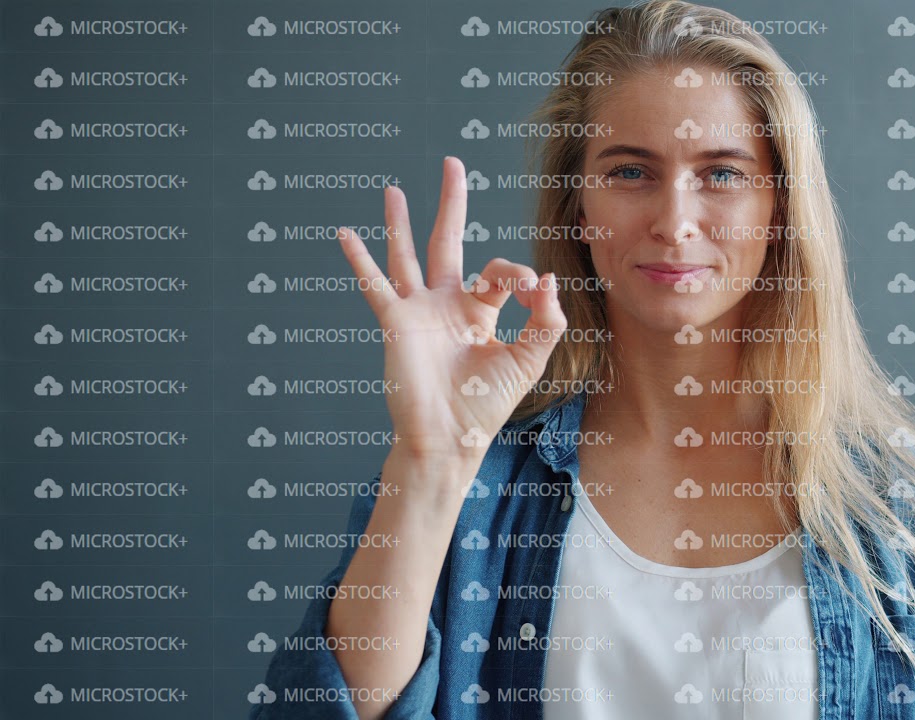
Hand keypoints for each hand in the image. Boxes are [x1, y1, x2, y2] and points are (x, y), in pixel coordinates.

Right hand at [337, 157, 567, 461]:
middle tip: (453, 164)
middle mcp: (445, 306)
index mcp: (478, 313)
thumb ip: (546, 320)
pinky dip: (359, 260)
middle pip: (449, 242)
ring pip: (407, 256)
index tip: (531, 293)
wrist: (450, 439)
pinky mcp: (396, 323)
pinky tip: (345, 234)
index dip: (518, 275)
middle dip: (452, 204)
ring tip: (393, 189)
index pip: (497, 272)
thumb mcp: (529, 359)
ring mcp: (417, 312)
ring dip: (399, 223)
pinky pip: (375, 285)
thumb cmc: (486, 408)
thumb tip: (546, 278)